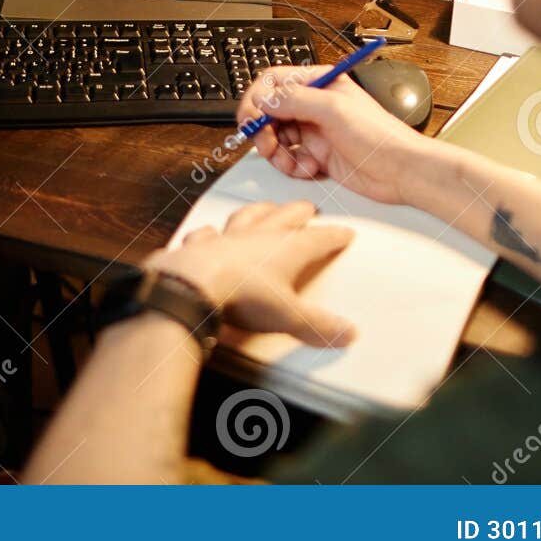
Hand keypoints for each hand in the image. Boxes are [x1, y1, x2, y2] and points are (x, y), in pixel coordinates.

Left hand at [147, 200, 355, 347]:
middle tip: (307, 208)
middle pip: (284, 218)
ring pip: (247, 217)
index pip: (318, 239)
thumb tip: (347, 333)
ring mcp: (227, 238)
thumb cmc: (242, 294)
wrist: (193, 285)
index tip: (345, 232)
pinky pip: (207, 235)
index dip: (334, 235)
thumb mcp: (289, 315)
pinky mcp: (201, 247)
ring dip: (259, 211)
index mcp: (286, 248)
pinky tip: (209, 232)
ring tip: (266, 208)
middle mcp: (257, 236)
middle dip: (298, 212)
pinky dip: (210, 233)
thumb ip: (319, 325)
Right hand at [235, 65, 435, 206]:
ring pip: (276, 137)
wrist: (400, 171)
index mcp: (319, 84)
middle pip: (270, 112)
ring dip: (277, 153)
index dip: (258, 99)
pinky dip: (291, 166)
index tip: (253, 118)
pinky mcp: (316, 154)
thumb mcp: (334, 110)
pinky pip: (288, 158)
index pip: (274, 82)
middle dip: (264, 131)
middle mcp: (314, 105)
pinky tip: (309, 168)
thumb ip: (295, 100)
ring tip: (291, 162)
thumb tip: (265, 99)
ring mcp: (314, 131)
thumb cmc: (381, 136)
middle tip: (267, 145)